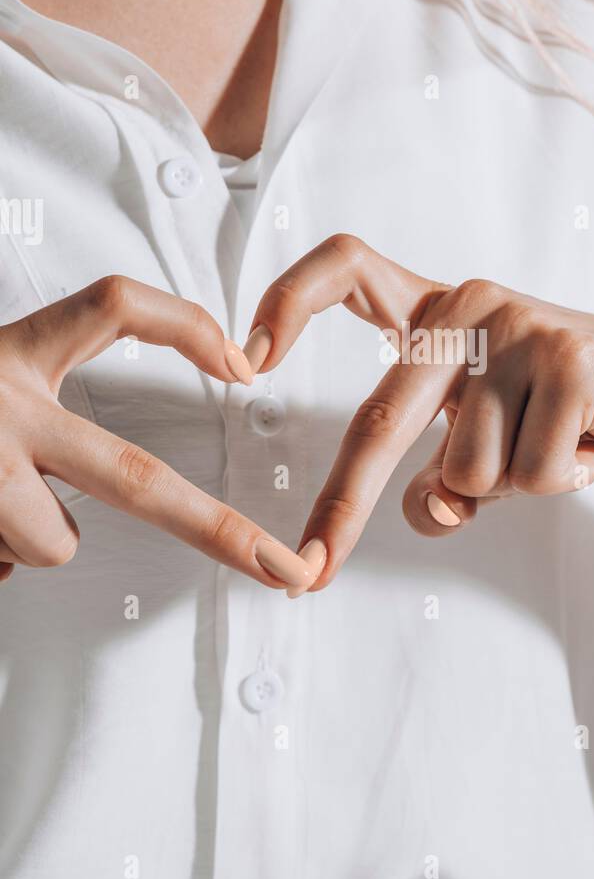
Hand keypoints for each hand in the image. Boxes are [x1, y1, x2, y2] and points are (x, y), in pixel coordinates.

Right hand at [0, 277, 317, 591]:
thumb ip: (44, 385)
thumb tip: (125, 434)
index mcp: (16, 353)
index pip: (114, 309)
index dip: (183, 326)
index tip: (242, 362)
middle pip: (134, 476)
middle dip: (218, 530)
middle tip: (281, 567)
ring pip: (57, 542)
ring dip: (32, 537)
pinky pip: (4, 569)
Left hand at [245, 235, 593, 587]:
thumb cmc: (573, 419)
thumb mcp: (493, 447)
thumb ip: (444, 478)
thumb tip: (429, 511)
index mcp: (439, 313)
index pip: (348, 268)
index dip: (287, 300)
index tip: (245, 360)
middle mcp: (470, 305)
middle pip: (384, 415)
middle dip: (344, 503)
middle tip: (310, 569)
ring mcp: (521, 324)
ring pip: (468, 470)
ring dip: (512, 488)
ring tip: (560, 446)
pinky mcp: (572, 357)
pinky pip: (531, 475)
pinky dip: (563, 483)